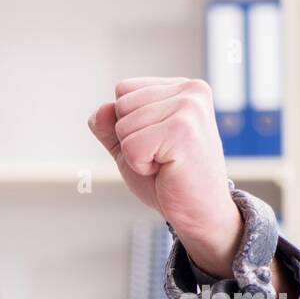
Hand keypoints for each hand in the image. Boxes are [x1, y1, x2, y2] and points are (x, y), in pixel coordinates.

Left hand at [87, 77, 242, 278]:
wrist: (199, 211)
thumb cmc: (169, 179)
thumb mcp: (130, 147)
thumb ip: (109, 127)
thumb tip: (100, 109)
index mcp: (181, 87)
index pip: (123, 91)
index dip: (128, 125)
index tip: (157, 143)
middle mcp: (190, 90)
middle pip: (120, 106)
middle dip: (130, 139)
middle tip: (162, 156)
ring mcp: (189, 107)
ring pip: (123, 126)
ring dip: (136, 154)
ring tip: (165, 162)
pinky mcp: (182, 129)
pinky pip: (131, 147)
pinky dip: (140, 166)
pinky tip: (167, 168)